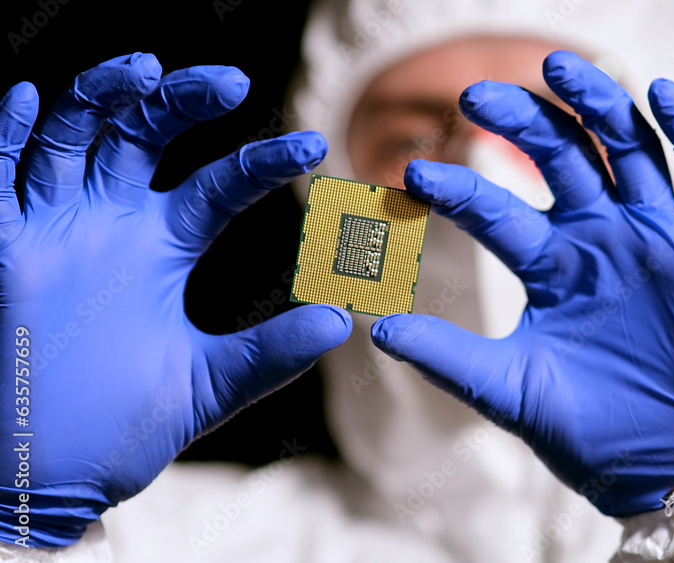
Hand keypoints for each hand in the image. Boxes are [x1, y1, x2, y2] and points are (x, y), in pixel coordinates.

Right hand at [0, 54, 350, 546]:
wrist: (47, 478)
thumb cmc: (123, 428)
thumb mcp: (208, 383)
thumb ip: (271, 353)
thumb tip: (345, 321)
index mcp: (161, 246)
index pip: (218, 184)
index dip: (262, 160)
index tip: (313, 147)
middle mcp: (110, 224)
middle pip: (143, 134)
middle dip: (183, 100)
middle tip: (233, 83)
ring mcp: (52, 230)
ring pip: (73, 135)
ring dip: (102, 94)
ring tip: (147, 70)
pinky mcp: (3, 250)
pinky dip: (6, 135)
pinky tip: (29, 99)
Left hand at [371, 51, 673, 516]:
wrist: (662, 472)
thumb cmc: (586, 433)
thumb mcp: (506, 388)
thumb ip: (447, 355)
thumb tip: (374, 327)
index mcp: (552, 267)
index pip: (498, 209)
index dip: (459, 188)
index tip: (411, 175)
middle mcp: (599, 242)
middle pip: (562, 158)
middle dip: (523, 121)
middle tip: (475, 93)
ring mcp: (651, 242)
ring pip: (629, 151)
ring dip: (599, 105)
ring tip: (558, 64)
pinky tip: (661, 92)